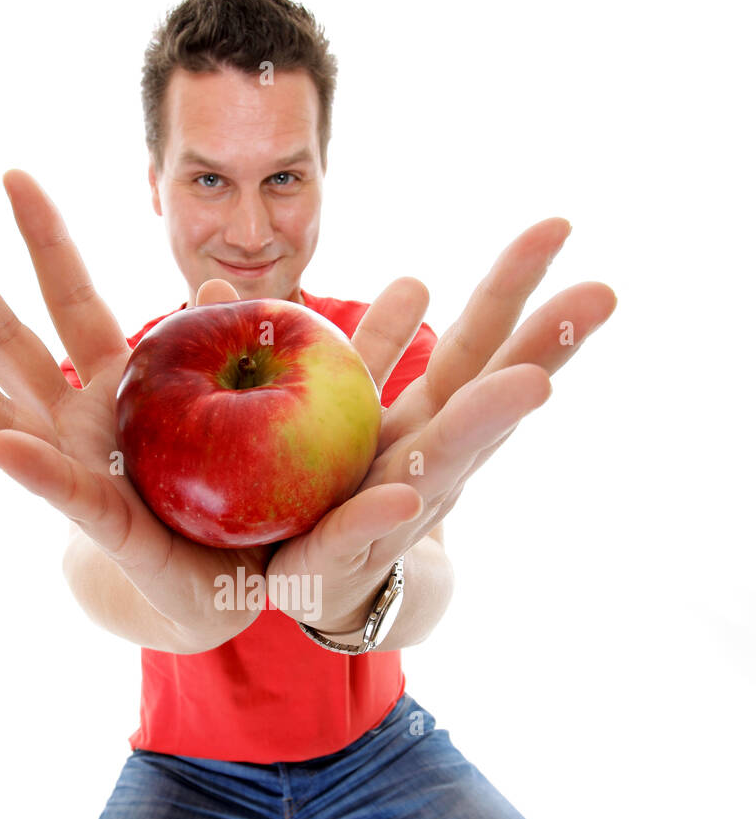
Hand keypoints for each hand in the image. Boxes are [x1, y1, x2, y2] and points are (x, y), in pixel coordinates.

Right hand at [0, 170, 281, 637]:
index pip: (69, 303)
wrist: (227, 590)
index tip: (13, 175)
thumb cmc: (231, 499)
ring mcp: (76, 472)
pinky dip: (36, 473)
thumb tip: (221, 294)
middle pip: (1, 337)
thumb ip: (235, 354)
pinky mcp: (109, 527)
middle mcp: (74, 424)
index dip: (45, 242)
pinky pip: (70, 497)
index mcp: (110, 388)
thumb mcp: (249, 415)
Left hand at [266, 217, 617, 633]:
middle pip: (490, 393)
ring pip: (446, 459)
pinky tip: (400, 494)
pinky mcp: (338, 556)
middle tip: (603, 292)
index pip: (477, 343)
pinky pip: (356, 531)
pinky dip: (377, 514)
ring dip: (487, 419)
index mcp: (426, 418)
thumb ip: (282, 355)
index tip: (559, 224)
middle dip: (542, 344)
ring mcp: (397, 510)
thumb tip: (215, 291)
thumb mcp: (311, 413)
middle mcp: (428, 461)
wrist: (317, 594)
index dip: (511, 288)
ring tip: (533, 384)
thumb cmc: (325, 492)